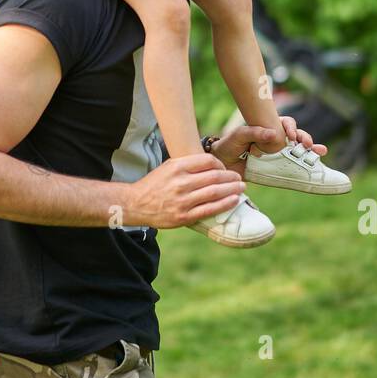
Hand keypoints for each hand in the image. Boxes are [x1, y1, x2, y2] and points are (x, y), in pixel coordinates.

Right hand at [126, 153, 245, 229]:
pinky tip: (234, 200)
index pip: (208, 161)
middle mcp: (181, 182)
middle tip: (240, 179)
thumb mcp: (168, 167)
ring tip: (241, 188)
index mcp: (177, 167)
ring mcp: (182, 200)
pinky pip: (209, 209)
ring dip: (232, 190)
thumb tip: (213, 164)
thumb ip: (188, 164)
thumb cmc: (154, 184)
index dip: (221, 164)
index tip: (225, 169)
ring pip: (215, 192)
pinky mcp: (184, 216)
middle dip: (231, 177)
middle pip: (215, 177)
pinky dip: (225, 204)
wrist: (134, 204)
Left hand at [211, 118, 326, 175]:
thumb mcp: (240, 135)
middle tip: (309, 144)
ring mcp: (277, 154)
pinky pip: (292, 166)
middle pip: (296, 136)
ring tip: (320, 152)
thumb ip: (254, 132)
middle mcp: (276, 140)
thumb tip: (273, 134)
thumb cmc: (229, 145)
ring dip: (311, 150)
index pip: (286, 124)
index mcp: (268, 128)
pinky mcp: (276, 168)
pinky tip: (313, 166)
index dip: (291, 127)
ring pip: (298, 150)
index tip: (291, 135)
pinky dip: (303, 166)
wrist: (221, 164)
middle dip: (306, 138)